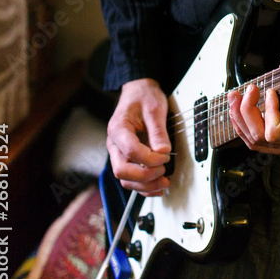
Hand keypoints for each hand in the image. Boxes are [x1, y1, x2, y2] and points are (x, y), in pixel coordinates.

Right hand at [106, 78, 170, 195]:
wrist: (138, 92)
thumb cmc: (144, 97)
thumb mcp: (155, 109)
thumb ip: (158, 131)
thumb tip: (163, 151)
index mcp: (118, 129)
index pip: (130, 151)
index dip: (149, 158)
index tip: (165, 156)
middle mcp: (114, 144)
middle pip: (122, 170)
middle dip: (145, 175)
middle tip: (163, 170)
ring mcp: (118, 153)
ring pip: (125, 178)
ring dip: (144, 185)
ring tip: (164, 182)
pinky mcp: (126, 158)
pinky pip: (130, 178)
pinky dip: (143, 186)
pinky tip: (157, 187)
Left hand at [227, 41, 279, 154]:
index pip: (275, 131)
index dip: (268, 112)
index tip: (271, 91)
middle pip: (260, 136)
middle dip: (246, 111)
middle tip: (248, 89)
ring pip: (253, 140)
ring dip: (238, 116)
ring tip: (234, 95)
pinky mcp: (276, 145)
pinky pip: (252, 141)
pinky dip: (240, 124)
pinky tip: (235, 107)